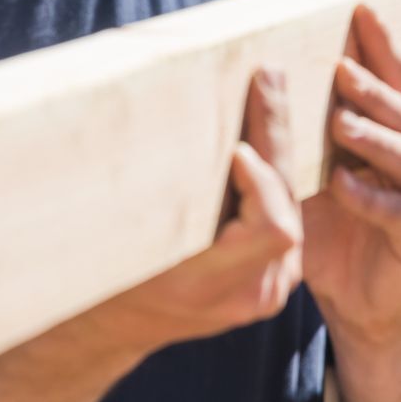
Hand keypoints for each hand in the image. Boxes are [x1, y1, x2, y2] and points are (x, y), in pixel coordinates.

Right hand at [92, 69, 302, 357]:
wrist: (117, 325)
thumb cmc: (108, 273)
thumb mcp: (124, 238)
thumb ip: (159, 195)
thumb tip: (160, 121)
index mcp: (213, 286)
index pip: (272, 230)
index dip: (259, 184)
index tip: (236, 144)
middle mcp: (253, 291)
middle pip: (286, 207)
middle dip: (274, 136)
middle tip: (268, 76)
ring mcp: (270, 287)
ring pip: (291, 205)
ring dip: (277, 150)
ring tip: (267, 90)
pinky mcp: (275, 276)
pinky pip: (286, 214)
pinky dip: (275, 173)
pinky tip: (268, 128)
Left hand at [303, 4, 400, 350]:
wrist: (360, 307)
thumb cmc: (338, 232)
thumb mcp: (318, 173)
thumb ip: (312, 132)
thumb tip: (268, 74)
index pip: (400, 81)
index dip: (383, 46)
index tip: (361, 10)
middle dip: (374, 89)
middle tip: (340, 67)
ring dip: (374, 139)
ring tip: (338, 124)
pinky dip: (372, 197)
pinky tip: (342, 186)